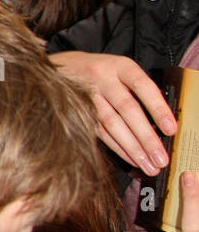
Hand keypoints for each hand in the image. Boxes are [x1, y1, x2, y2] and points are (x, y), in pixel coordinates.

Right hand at [50, 51, 175, 174]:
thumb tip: (160, 123)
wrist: (62, 66)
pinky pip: (100, 131)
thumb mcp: (121, 70)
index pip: (142, 86)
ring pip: (111, 124)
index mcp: (120, 66)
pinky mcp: (78, 110)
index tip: (170, 129)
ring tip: (148, 165)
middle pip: (126, 109)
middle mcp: (102, 79)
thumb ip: (138, 90)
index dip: (157, 108)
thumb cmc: (101, 71)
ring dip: (131, 147)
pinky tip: (131, 158)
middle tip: (160, 158)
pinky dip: (117, 147)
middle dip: (145, 137)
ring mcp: (88, 95)